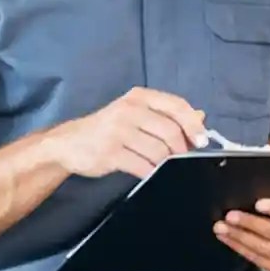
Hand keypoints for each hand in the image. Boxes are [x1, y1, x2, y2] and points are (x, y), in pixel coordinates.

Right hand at [49, 87, 207, 178]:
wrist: (68, 143)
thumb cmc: (107, 128)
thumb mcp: (136, 113)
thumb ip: (167, 114)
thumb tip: (200, 116)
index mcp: (139, 97)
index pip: (176, 105)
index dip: (193, 124)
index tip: (202, 140)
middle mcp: (129, 109)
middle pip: (170, 130)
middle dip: (181, 149)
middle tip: (181, 159)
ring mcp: (118, 131)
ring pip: (158, 151)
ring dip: (166, 163)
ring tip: (163, 166)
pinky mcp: (110, 153)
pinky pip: (142, 165)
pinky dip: (151, 172)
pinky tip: (150, 173)